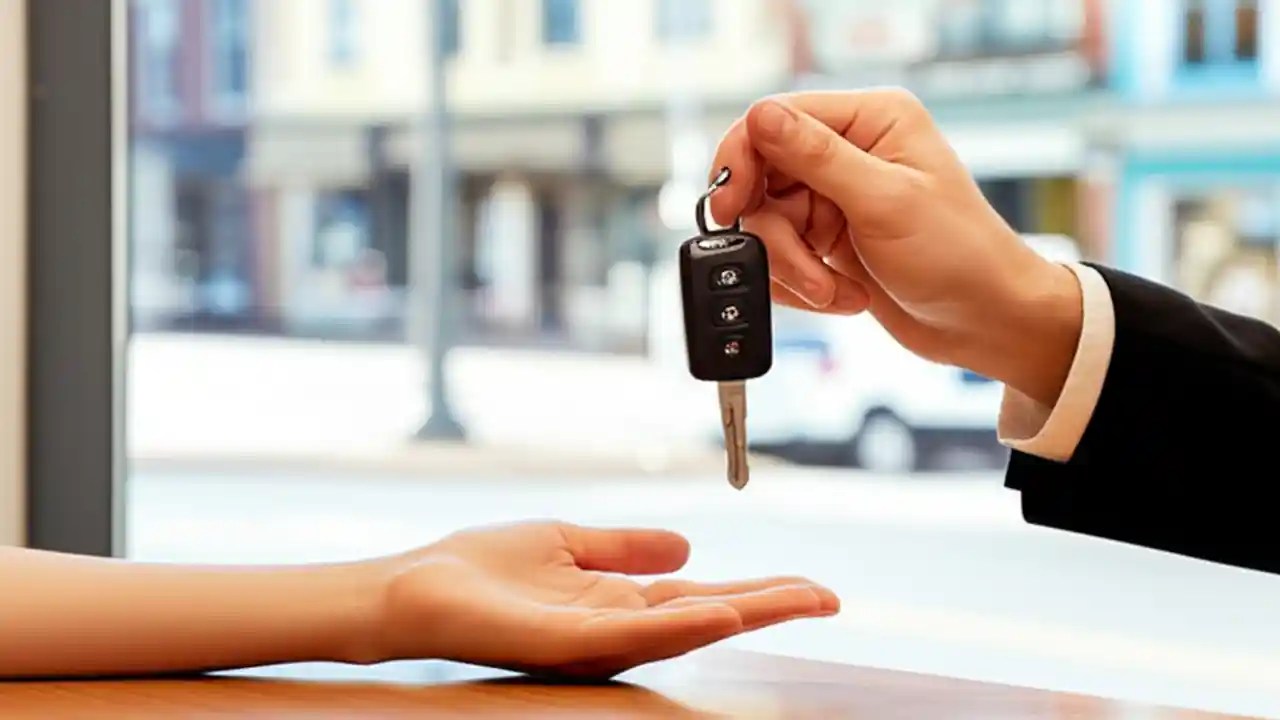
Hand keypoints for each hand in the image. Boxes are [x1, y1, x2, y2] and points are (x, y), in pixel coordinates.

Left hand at [368, 522, 838, 678]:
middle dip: (770, 605)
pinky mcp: (566, 642)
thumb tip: (686, 543)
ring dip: (743, 613)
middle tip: (829, 597)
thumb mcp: (567, 543)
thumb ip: (625, 546)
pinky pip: (632, 636)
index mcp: (620, 602)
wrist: (415, 588)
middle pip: (710, 615)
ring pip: (686, 629)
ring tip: (797, 600)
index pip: (705, 594)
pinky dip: (680, 625)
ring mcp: (595, 638)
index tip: (810, 585)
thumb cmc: (479, 569)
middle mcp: (618, 626)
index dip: (759, 589)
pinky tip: (718, 610)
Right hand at [709, 90, 1082, 405]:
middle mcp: (848, 152)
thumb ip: (817, 157)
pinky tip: (842, 294)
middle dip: (775, 234)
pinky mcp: (827, 240)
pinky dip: (801, 284)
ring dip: (793, 268)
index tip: (730, 207)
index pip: (775, 119)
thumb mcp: (885, 201)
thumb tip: (760, 116)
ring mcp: (834, 198)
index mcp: (870, 120)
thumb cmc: (961, 256)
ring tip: (833, 290)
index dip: (742, 161)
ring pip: (766, 225)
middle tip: (798, 263)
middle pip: (761, 178)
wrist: (985, 323)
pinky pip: (779, 258)